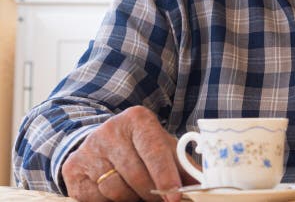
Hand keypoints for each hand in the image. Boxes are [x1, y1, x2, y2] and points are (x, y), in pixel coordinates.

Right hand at [62, 106, 195, 201]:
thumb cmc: (141, 145)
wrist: (103, 140)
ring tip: (141, 196)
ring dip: (132, 199)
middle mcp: (110, 130)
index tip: (175, 196)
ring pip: (115, 189)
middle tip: (162, 200)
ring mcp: (89, 149)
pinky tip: (120, 195)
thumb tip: (202, 186)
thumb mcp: (163, 147)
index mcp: (137, 119)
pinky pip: (95, 198)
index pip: (153, 151)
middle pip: (135, 174)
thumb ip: (181, 165)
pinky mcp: (73, 168)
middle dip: (151, 193)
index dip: (165, 176)